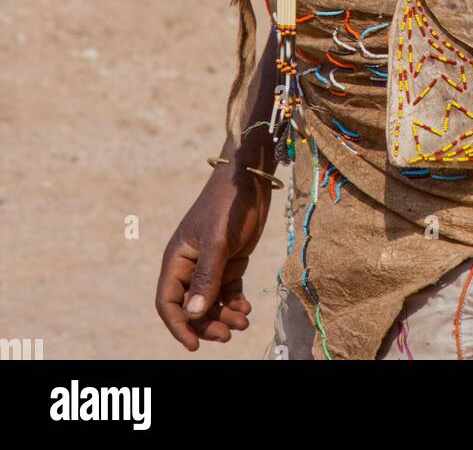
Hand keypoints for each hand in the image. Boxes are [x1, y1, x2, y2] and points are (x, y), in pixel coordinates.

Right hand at [156, 165, 272, 350]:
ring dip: (224, 316)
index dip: (178, 326)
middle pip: (192, 307)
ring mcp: (210, 264)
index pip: (168, 302)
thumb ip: (207, 277)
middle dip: (207, 324)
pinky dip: (234, 303)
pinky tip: (246, 308)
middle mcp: (190, 265)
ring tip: (244, 321)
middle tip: (228, 335)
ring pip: (211, 302)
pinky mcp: (229, 261)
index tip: (194, 345)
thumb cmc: (228, 205)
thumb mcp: (218, 241)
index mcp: (177, 260)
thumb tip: (195, 314)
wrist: (250, 180)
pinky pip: (227, 292)